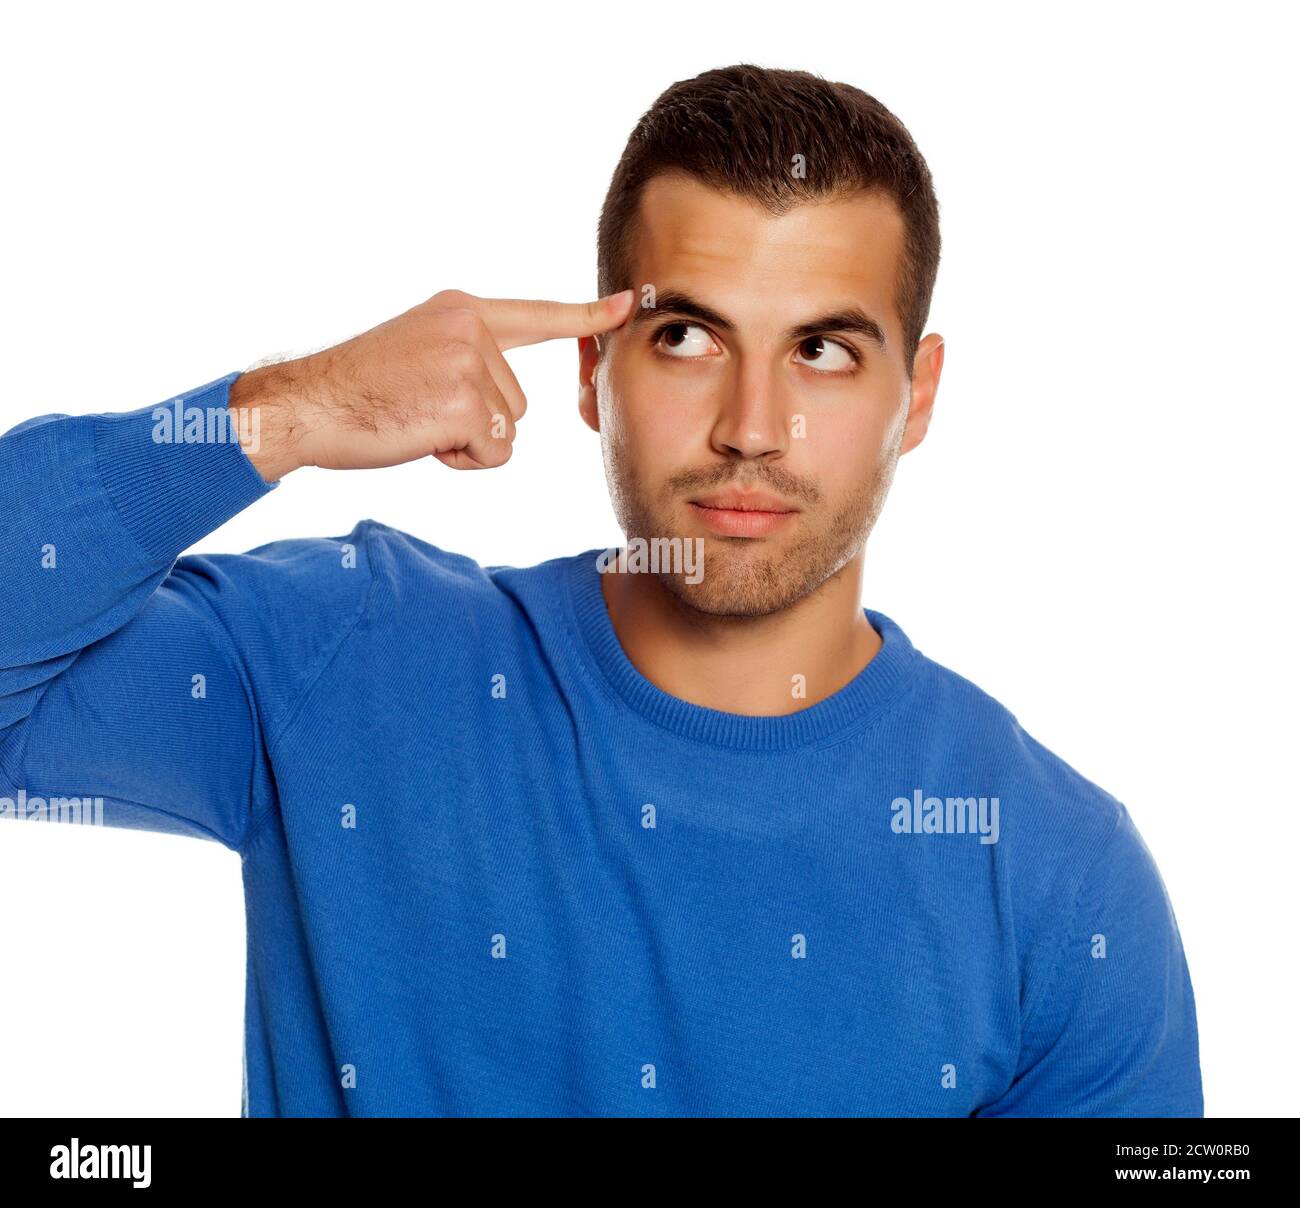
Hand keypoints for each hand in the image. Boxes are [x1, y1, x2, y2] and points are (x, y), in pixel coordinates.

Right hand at [228, 288, 634, 480]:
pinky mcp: (466, 402)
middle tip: (417, 411)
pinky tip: (419, 438)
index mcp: (461, 310)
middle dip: (477, 424)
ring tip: (414, 421)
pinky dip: (462, 461)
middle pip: (518, 403)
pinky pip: (494, 454)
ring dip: (468, 443)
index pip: (537, 314)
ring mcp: (470, 362)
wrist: (306, 405)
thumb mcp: (419, 351)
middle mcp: (471, 327)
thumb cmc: (357, 391)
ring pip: (509, 432)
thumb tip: (506, 402)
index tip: (630, 304)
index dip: (587, 314)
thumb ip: (466, 358)